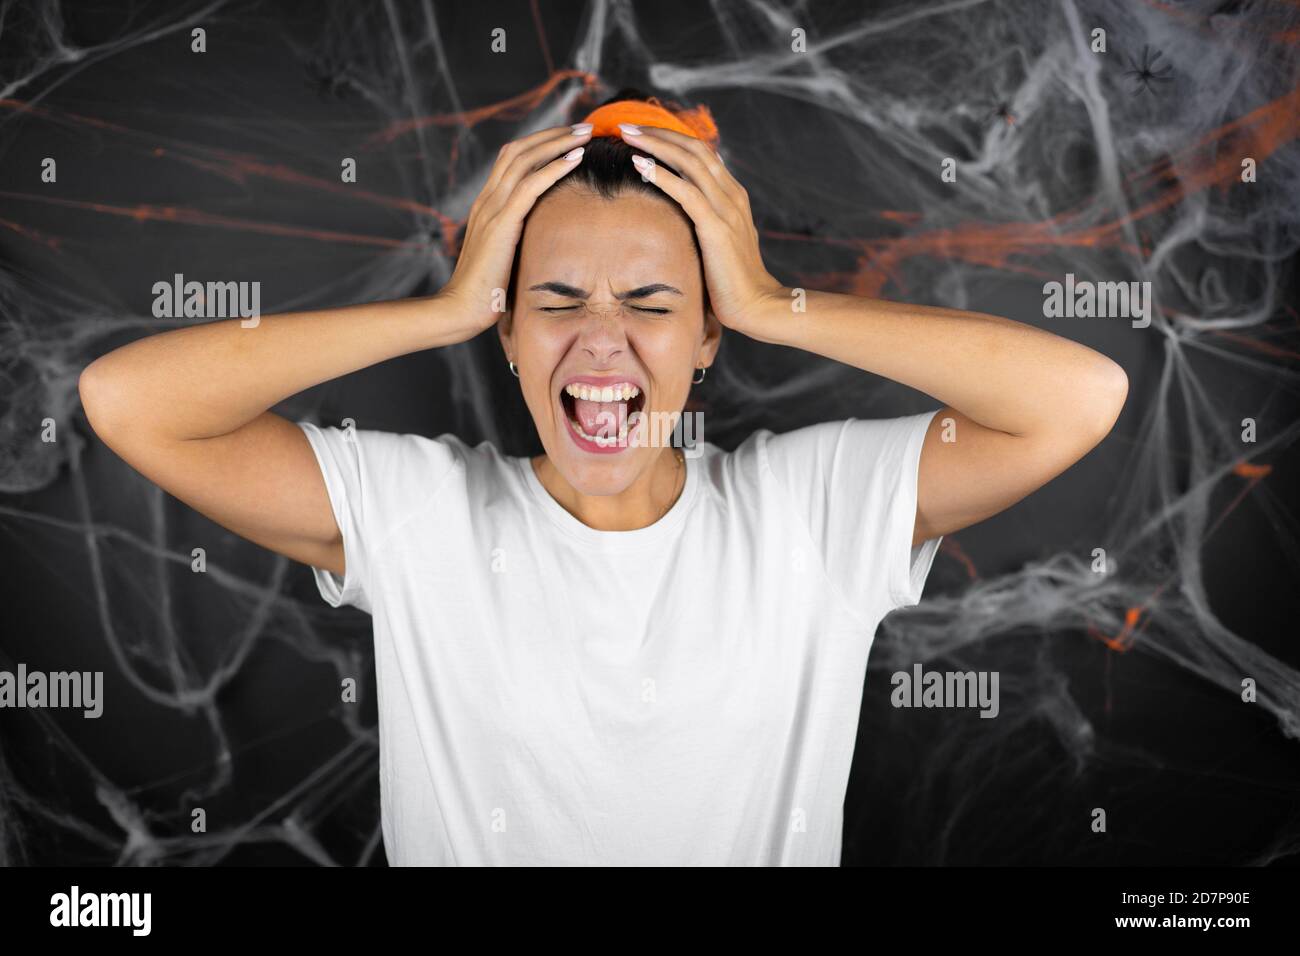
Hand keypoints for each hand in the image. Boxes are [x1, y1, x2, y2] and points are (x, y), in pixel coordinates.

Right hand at [439, 124, 592, 334]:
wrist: (461, 308)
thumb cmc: (486, 292)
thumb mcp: (506, 257)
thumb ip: (519, 241)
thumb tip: (545, 240)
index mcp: (487, 206)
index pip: (512, 160)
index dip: (541, 144)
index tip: (570, 139)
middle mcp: (486, 200)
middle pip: (518, 150)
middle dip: (553, 134)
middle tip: (585, 126)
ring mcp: (491, 209)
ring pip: (525, 160)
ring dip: (558, 143)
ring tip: (586, 134)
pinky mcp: (501, 224)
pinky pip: (530, 186)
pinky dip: (554, 168)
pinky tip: (576, 158)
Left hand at [616, 124, 784, 330]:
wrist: (758, 305)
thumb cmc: (732, 281)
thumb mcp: (719, 243)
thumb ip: (704, 224)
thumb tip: (677, 219)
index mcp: (733, 195)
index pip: (701, 153)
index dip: (670, 139)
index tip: (641, 133)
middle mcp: (732, 195)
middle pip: (693, 148)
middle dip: (658, 133)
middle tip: (625, 124)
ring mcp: (726, 209)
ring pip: (688, 162)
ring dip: (655, 145)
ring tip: (626, 134)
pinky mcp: (716, 228)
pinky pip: (686, 192)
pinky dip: (661, 175)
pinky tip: (639, 164)